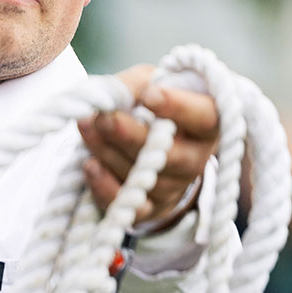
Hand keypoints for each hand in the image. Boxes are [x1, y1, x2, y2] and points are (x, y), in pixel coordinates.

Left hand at [77, 64, 219, 229]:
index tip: (149, 94)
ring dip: (107, 151)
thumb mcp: (149, 84)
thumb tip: (111, 95)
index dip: (178, 107)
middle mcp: (194, 158)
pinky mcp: (148, 208)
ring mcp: (172, 186)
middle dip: (129, 135)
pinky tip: (90, 164)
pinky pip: (127, 205)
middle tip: (102, 117)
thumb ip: (136, 84)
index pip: (204, 117)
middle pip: (167, 154)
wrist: (146, 146)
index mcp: (205, 124)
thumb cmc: (152, 108)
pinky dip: (105, 185)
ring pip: (141, 176)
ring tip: (85, 126)